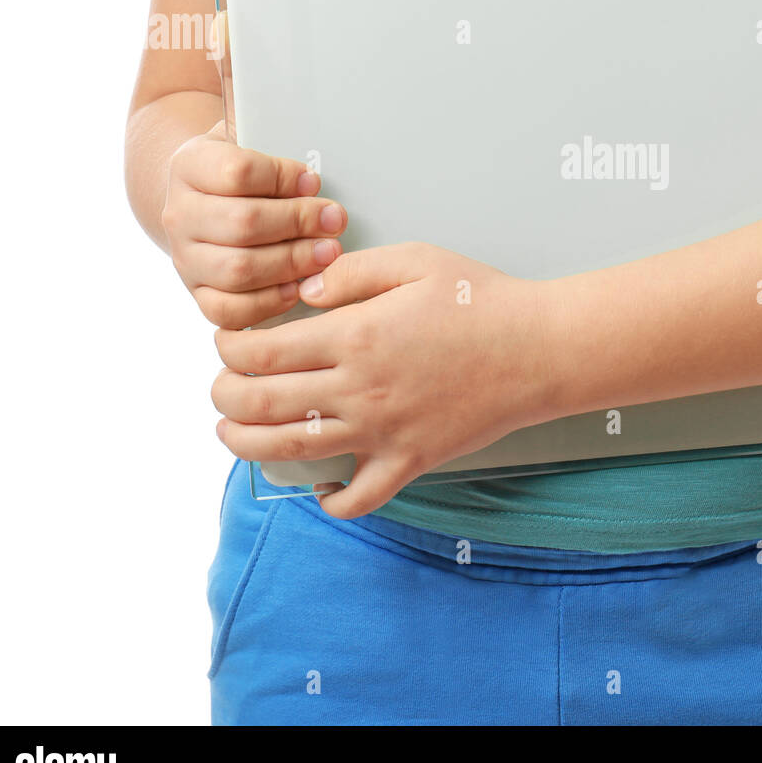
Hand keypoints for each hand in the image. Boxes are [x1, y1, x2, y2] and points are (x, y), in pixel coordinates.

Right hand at [162, 122, 348, 328]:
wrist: (203, 198)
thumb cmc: (241, 170)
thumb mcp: (250, 139)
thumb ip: (275, 139)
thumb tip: (311, 172)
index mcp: (189, 166)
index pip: (238, 172)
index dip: (282, 177)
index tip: (314, 181)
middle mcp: (179, 214)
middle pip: (243, 223)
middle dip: (297, 223)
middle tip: (334, 221)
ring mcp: (185, 257)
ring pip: (238, 269)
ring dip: (292, 262)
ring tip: (327, 253)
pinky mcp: (197, 292)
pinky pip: (228, 309)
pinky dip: (268, 302)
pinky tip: (297, 287)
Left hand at [210, 243, 561, 517]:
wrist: (539, 349)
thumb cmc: (479, 298)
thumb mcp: (413, 260)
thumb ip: (348, 273)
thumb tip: (298, 294)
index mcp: (353, 337)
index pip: (258, 354)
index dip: (228, 349)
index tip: (228, 342)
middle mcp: (358, 391)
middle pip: (259, 407)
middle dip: (223, 398)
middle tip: (222, 387)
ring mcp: (382, 432)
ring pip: (291, 452)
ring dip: (248, 446)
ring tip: (235, 432)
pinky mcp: (409, 461)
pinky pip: (359, 499)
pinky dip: (332, 502)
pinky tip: (322, 489)